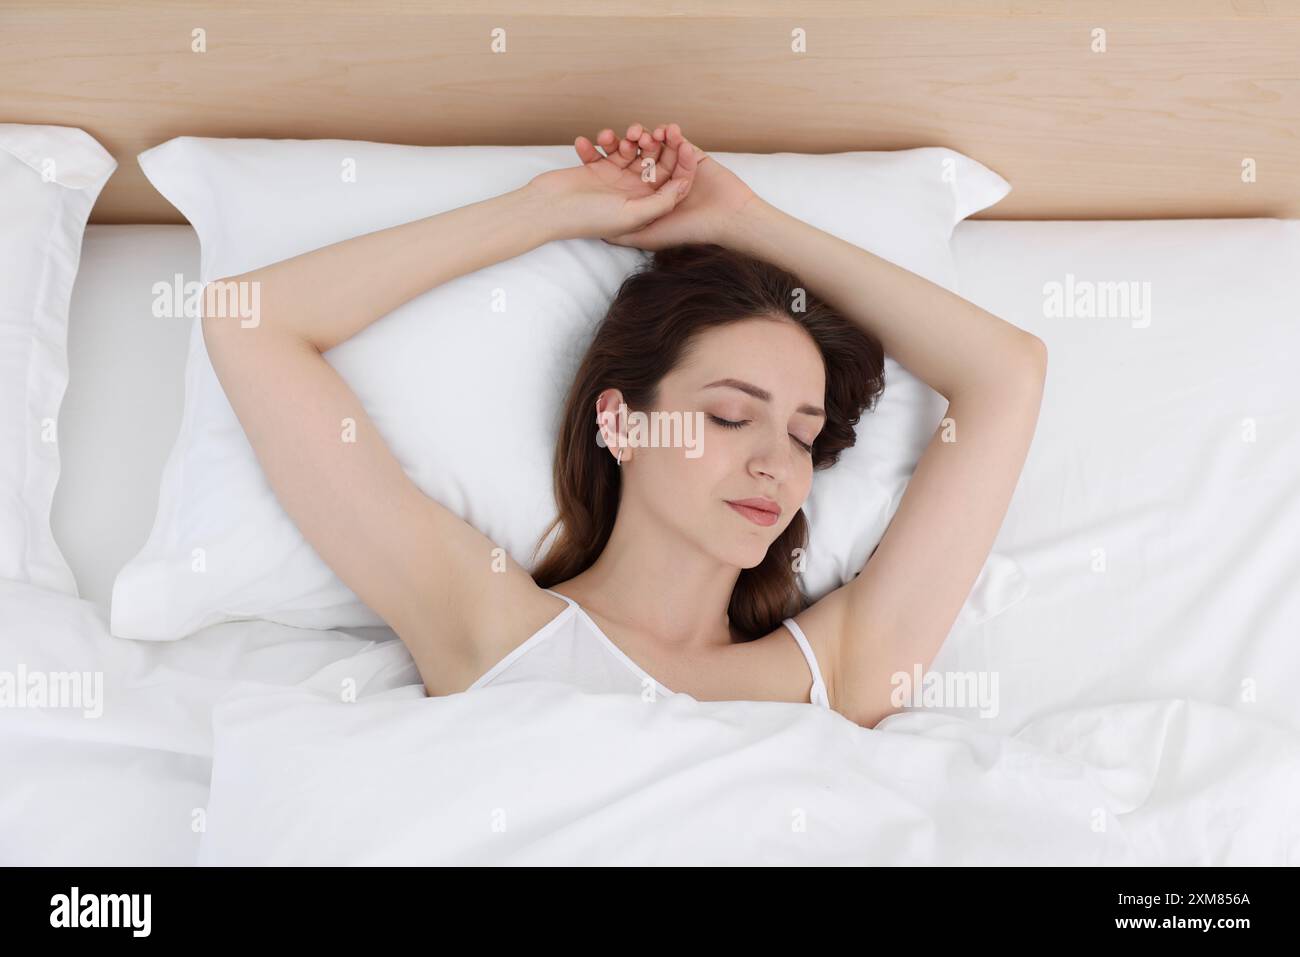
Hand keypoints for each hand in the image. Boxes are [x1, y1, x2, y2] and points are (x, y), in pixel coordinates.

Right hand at [526, 124, 702, 241]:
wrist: (547, 210)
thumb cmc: (588, 218)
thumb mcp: (631, 215)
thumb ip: (660, 202)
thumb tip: (684, 186)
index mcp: (646, 206)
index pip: (673, 182)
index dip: (681, 163)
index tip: (683, 143)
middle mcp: (634, 192)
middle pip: (655, 162)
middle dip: (655, 144)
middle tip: (649, 132)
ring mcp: (616, 178)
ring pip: (632, 150)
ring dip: (627, 139)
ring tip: (616, 136)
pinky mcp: (598, 167)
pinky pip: (607, 147)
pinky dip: (600, 142)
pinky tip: (587, 142)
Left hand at [601, 123, 759, 250]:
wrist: (727, 220)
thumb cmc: (688, 231)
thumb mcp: (647, 236)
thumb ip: (623, 235)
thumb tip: (597, 234)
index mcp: (643, 196)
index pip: (618, 173)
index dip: (603, 160)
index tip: (590, 148)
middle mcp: (657, 181)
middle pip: (634, 155)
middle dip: (624, 143)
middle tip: (617, 137)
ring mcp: (674, 167)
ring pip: (654, 146)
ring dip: (646, 136)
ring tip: (641, 133)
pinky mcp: (693, 157)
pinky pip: (678, 141)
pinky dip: (671, 134)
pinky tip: (665, 130)